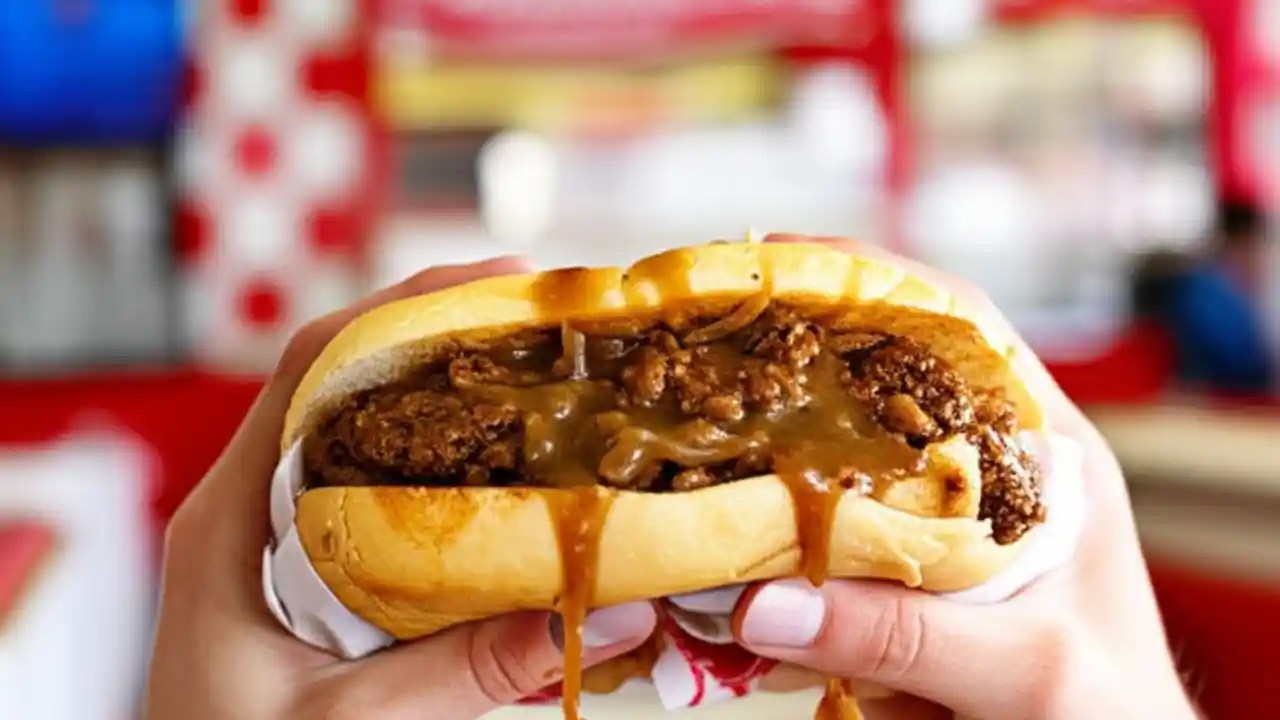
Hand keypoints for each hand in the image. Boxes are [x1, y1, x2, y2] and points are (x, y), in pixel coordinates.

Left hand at [144, 258, 657, 719]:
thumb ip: (463, 672)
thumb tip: (605, 612)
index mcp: (227, 517)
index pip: (309, 365)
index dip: (404, 307)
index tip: (500, 281)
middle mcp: (251, 511)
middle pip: (348, 384)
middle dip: (447, 340)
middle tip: (549, 325)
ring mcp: (281, 545)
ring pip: (372, 440)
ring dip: (456, 404)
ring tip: (547, 383)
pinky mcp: (316, 583)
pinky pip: (389, 503)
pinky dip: (455, 478)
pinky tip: (515, 485)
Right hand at [731, 235, 1197, 719]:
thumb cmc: (1108, 717)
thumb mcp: (1026, 672)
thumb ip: (906, 637)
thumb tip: (761, 604)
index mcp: (1049, 460)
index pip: (966, 330)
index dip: (880, 282)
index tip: (788, 259)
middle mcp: (989, 480)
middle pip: (886, 385)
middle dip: (800, 353)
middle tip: (709, 333)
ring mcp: (943, 532)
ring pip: (845, 465)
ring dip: (772, 446)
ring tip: (690, 418)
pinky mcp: (904, 588)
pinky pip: (824, 549)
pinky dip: (771, 541)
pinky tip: (715, 539)